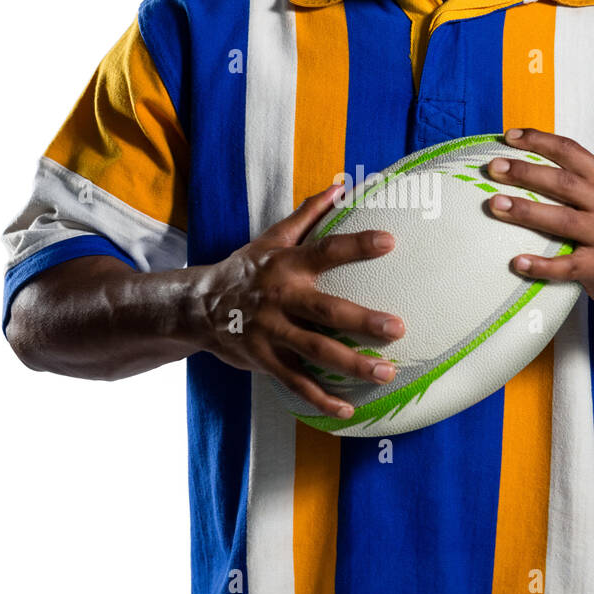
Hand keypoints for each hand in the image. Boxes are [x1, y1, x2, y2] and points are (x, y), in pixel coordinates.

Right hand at [188, 183, 404, 417]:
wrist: (196, 307)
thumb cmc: (246, 270)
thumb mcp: (271, 239)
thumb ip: (307, 215)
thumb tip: (340, 185)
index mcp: (286, 265)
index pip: (326, 251)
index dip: (356, 245)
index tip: (390, 241)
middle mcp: (280, 298)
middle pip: (326, 311)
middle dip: (363, 321)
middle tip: (398, 328)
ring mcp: (270, 332)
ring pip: (316, 352)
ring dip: (352, 364)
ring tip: (387, 372)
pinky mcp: (263, 359)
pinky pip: (295, 382)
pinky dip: (321, 398)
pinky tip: (348, 408)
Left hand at [485, 127, 593, 316]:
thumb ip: (583, 184)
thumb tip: (533, 165)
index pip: (571, 152)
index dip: (540, 140)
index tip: (510, 135)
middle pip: (562, 182)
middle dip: (524, 171)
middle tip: (493, 167)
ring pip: (562, 220)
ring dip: (526, 211)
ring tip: (495, 204)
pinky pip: (566, 266)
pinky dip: (541, 265)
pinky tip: (518, 262)